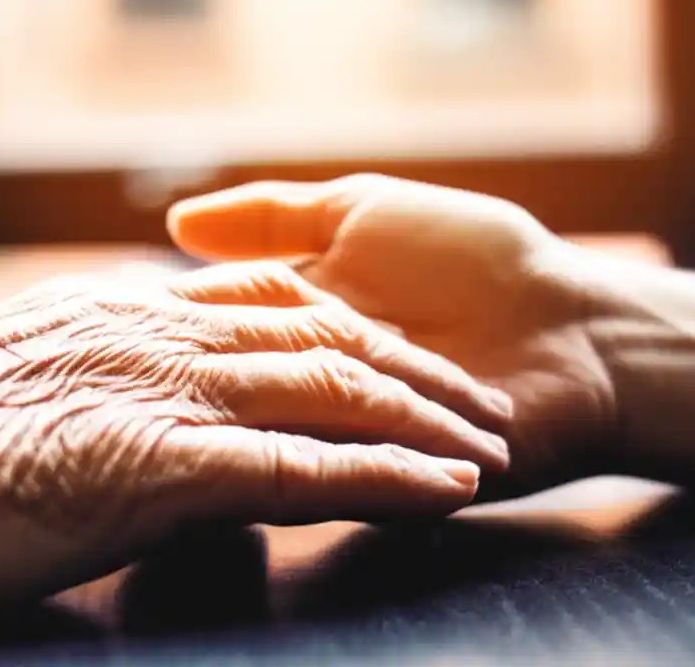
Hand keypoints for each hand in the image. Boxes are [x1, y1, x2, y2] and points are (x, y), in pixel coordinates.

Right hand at [0, 262, 511, 619]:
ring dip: (422, 415)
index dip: (346, 329)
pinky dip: (380, 472)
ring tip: (494, 441)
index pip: (262, 304)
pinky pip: (293, 463)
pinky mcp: (143, 465)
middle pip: (318, 337)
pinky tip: (440, 486)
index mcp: (111, 315)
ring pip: (325, 388)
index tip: (402, 357)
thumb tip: (108, 410)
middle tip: (481, 400)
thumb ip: (73, 384)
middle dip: (412, 369)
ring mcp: (149, 394)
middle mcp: (144, 334)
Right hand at [169, 174, 618, 491]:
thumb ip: (272, 217)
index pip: (220, 322)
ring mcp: (347, 434)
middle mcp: (310, 379)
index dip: (176, 322)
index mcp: (297, 319)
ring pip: (284, 433)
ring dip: (254, 426)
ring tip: (190, 421)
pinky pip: (345, 483)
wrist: (572, 325)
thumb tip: (174, 220)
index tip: (122, 325)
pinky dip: (325, 468)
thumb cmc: (480, 261)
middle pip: (240, 381)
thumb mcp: (363, 210)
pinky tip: (275, 455)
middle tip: (135, 388)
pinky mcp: (387, 484)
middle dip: (198, 381)